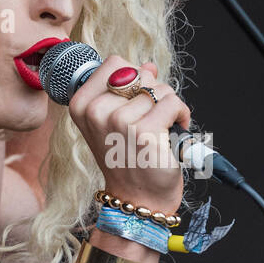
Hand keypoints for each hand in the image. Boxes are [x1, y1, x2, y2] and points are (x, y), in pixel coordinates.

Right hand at [67, 56, 190, 214]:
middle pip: (139, 73)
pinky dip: (181, 115)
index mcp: (82, 105)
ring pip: (159, 88)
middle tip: (150, 118)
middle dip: (153, 92)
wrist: (137, 199)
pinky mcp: (145, 133)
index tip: (136, 100)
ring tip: (161, 129)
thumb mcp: (115, 122)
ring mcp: (120, 122)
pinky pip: (173, 102)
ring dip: (168, 106)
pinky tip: (173, 132)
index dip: (134, 77)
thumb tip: (148, 65)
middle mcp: (96, 112)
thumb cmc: (127, 161)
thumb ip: (127, 90)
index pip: (114, 63)